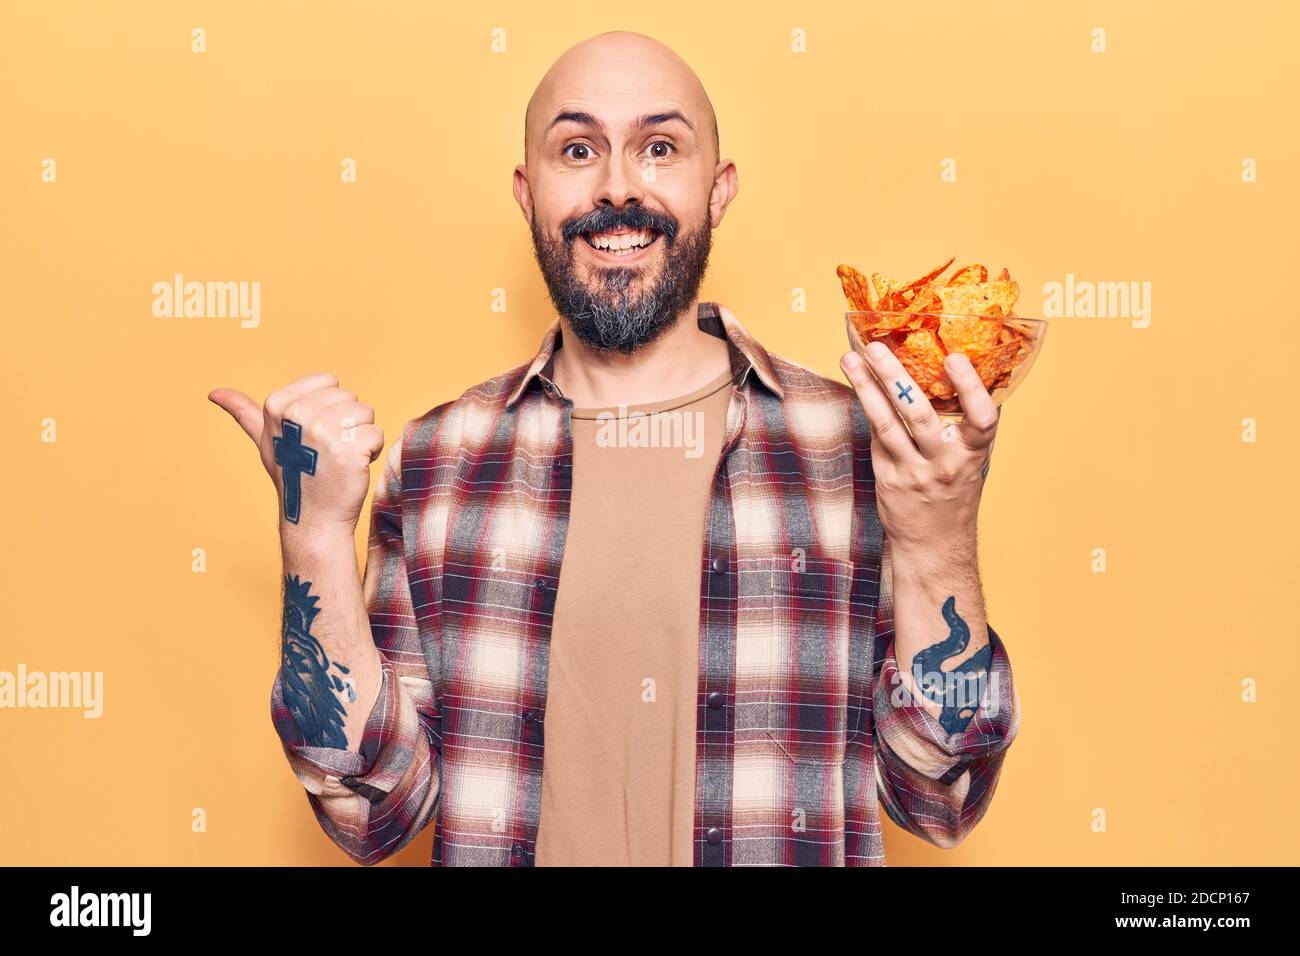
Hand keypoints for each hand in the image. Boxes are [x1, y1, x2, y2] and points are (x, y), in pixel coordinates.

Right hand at [208, 373, 383, 540]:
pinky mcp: (348, 449)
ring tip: (340, 458)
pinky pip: (376, 434)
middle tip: (328, 451)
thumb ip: (244, 413)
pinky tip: (353, 468)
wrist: (313, 517)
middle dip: (346, 423)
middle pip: (350, 397)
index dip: (329, 408)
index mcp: (277, 404)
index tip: (314, 434)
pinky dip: (372, 452)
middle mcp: (298, 414)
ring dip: (360, 437)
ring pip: (366, 413)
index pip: (329, 382)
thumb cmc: (293, 475)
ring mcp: (323, 432)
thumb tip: (214, 393)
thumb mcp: (265, 440)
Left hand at [839, 343, 998, 559]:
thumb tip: (949, 373)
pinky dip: (867, 409)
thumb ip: (963, 426)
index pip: (980, 419)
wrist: (935, 544)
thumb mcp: (970, 461)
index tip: (954, 358)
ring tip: (850, 360)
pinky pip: (876, 438)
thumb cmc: (953, 493)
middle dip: (894, 378)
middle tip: (876, 348)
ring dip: (866, 388)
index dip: (970, 388)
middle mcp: (944, 463)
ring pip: (887, 424)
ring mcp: (913, 472)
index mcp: (972, 454)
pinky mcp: (888, 478)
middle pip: (919, 415)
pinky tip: (857, 385)